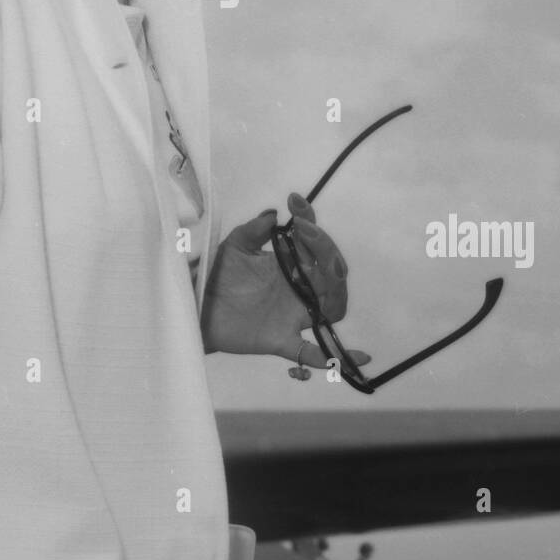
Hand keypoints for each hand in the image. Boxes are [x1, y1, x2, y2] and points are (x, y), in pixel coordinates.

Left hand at [200, 192, 369, 371]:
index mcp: (290, 263)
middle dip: (325, 249)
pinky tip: (361, 355)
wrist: (198, 307)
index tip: (295, 203)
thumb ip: (253, 230)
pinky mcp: (283, 340)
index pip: (313, 242)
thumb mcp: (234, 246)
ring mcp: (294, 315)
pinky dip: (338, 356)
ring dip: (336, 290)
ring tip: (324, 271)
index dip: (310, 222)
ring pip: (333, 306)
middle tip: (304, 232)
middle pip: (331, 273)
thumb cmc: (220, 274)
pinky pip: (313, 352)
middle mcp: (299, 288)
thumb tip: (274, 214)